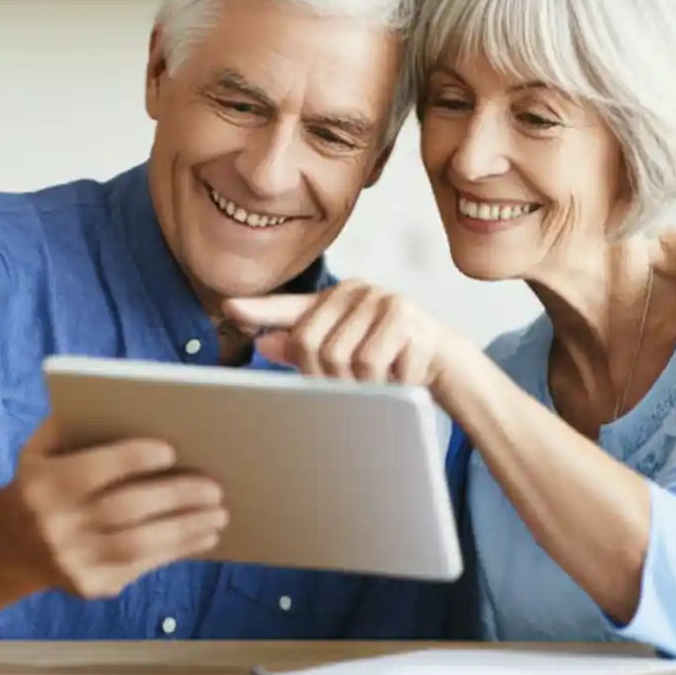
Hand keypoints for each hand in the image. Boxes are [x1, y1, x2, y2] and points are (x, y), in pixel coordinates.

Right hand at [0, 419, 228, 598]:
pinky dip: (178, 551)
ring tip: (219, 513)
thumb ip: (74, 424)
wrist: (5, 548)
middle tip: (215, 488)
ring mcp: (74, 561)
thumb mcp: (41, 449)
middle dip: (176, 497)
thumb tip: (130, 405)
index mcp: (45, 485)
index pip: (95, 470)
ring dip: (186, 529)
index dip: (134, 459)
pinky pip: (142, 567)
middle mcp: (57, 525)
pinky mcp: (91, 586)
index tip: (171, 450)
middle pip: (125, 510)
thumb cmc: (41, 484)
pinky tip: (203, 536)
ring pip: (139, 545)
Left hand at [224, 280, 467, 388]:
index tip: (230, 306)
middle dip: (332, 377)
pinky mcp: (406, 318)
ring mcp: (382, 301)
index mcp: (336, 299)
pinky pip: (377, 364)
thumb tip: (263, 344)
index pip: (291, 307)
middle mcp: (356, 292)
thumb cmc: (390, 356)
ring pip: (346, 360)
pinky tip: (402, 371)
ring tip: (383, 376)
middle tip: (358, 382)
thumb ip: (306, 348)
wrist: (446, 361)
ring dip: (364, 383)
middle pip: (314, 347)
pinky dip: (387, 380)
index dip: (260, 310)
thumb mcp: (347, 352)